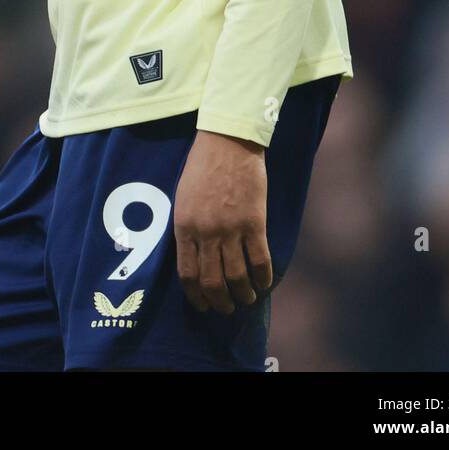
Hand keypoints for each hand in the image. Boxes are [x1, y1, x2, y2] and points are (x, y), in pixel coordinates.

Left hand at [174, 129, 272, 313]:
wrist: (228, 141)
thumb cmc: (203, 166)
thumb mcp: (183, 197)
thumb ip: (188, 227)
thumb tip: (196, 256)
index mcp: (184, 226)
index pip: (188, 274)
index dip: (196, 296)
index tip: (203, 306)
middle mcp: (206, 233)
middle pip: (212, 281)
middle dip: (220, 301)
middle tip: (226, 308)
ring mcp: (231, 229)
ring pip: (237, 277)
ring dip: (243, 294)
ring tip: (247, 298)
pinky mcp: (254, 223)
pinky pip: (260, 260)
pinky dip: (263, 278)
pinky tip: (265, 283)